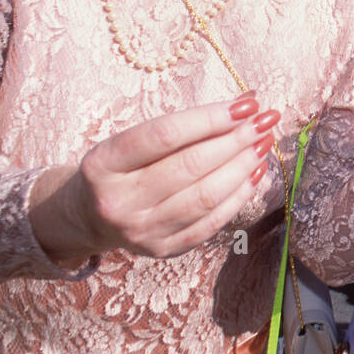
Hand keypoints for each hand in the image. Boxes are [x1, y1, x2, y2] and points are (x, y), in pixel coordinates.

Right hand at [31, 93, 276, 260]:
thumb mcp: (130, 140)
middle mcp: (118, 201)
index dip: (210, 118)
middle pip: (189, 167)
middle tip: (266, 120)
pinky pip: (211, 222)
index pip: (164, 136)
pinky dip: (239, 196)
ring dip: (243, 166)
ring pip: (205, 197)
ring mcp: (140, 231)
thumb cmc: (120, 166)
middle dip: (236, 140)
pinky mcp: (162, 249)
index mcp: (102, 164)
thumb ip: (181, 126)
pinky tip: (256, 173)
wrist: (88, 215)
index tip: (246, 104)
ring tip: (265, 143)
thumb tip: (245, 103)